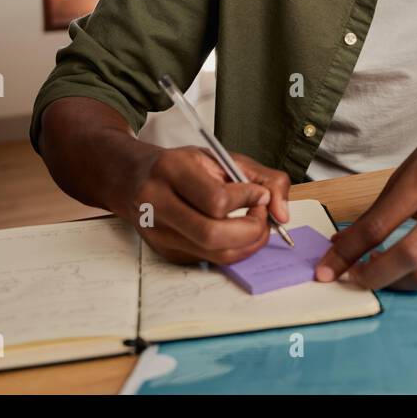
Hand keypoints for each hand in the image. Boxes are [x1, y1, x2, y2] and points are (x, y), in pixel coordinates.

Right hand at [116, 145, 291, 265]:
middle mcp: (158, 203)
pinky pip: (209, 260)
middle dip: (251, 230)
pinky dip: (231, 248)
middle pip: (212, 235)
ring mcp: (158, 233)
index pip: (216, 200)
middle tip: (262, 216)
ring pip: (213, 254)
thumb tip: (281, 214)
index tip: (260, 194)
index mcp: (171, 170)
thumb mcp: (222, 157)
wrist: (135, 177)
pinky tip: (233, 231)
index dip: (248, 199)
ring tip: (252, 223)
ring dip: (246, 243)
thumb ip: (264, 178)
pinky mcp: (165, 252)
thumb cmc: (183, 166)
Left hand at [314, 109, 416, 289]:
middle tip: (350, 278)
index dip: (348, 252)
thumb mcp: (411, 163)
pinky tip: (402, 270)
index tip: (327, 269)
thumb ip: (381, 204)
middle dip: (371, 276)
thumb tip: (346, 239)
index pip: (379, 225)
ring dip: (393, 282)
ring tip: (375, 273)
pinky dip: (416, 277)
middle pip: (406, 257)